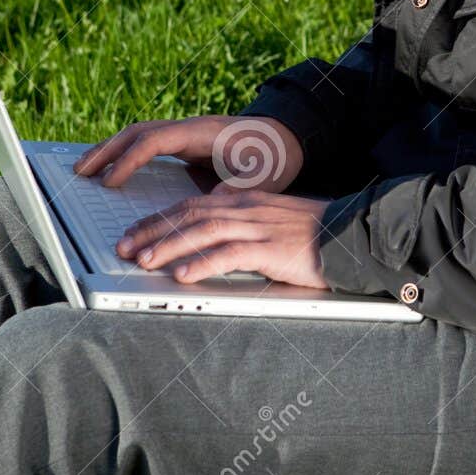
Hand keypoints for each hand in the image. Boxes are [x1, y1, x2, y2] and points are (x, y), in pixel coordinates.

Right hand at [72, 114, 304, 192]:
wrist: (288, 139)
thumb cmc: (275, 157)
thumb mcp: (260, 178)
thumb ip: (234, 190)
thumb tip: (211, 206)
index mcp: (202, 132)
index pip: (154, 140)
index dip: (129, 160)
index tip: (110, 181)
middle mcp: (189, 128)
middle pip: (137, 131)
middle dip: (106, 150)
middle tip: (80, 170)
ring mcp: (186, 134)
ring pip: (139, 135)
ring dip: (111, 150)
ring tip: (85, 169)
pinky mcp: (187, 144)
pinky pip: (148, 145)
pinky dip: (127, 155)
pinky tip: (113, 170)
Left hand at [114, 185, 331, 289]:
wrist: (351, 234)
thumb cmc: (314, 233)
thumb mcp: (271, 222)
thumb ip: (242, 227)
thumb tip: (212, 243)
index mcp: (244, 200)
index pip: (191, 204)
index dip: (159, 218)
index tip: (135, 232)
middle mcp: (246, 208)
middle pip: (188, 214)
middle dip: (152, 230)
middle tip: (125, 246)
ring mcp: (258, 227)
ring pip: (201, 232)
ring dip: (168, 246)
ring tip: (143, 260)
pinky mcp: (270, 249)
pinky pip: (229, 254)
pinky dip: (202, 264)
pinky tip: (183, 274)